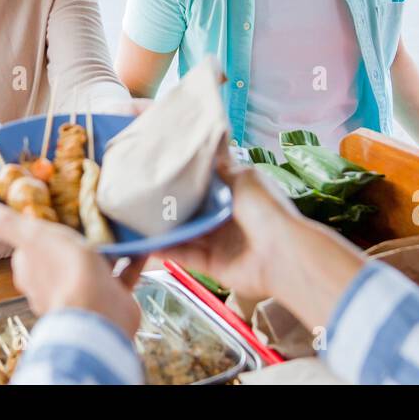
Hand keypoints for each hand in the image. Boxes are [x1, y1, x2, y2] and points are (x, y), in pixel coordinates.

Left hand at [0, 198, 143, 337]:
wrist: (99, 310)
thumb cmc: (63, 270)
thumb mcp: (33, 236)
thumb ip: (8, 223)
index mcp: (31, 269)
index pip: (29, 245)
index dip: (39, 228)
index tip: (55, 208)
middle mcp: (53, 282)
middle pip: (62, 254)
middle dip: (75, 237)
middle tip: (91, 211)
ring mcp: (82, 291)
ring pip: (93, 264)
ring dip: (104, 248)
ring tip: (117, 222)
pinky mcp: (109, 296)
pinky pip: (121, 274)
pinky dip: (130, 259)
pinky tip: (139, 243)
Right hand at [156, 155, 304, 299]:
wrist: (280, 254)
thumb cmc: (266, 210)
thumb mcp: (245, 177)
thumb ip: (223, 168)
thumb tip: (208, 154)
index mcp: (238, 195)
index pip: (209, 185)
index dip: (189, 179)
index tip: (164, 169)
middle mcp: (228, 218)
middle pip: (194, 210)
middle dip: (172, 204)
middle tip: (144, 193)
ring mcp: (219, 243)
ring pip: (186, 233)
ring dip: (165, 227)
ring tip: (137, 217)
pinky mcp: (212, 265)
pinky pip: (185, 256)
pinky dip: (167, 250)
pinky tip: (146, 242)